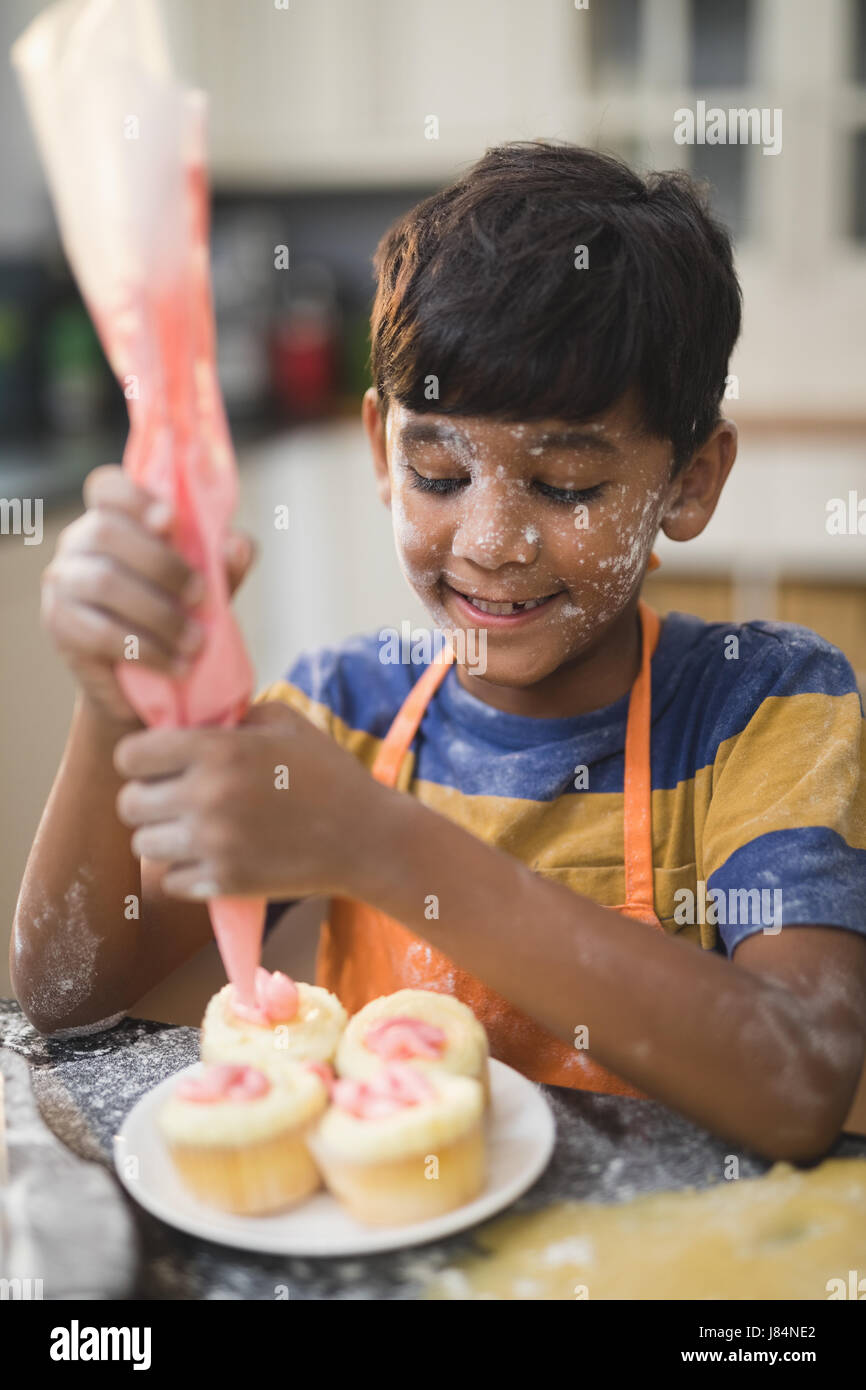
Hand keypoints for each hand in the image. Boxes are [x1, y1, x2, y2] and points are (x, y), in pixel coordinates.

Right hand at [41, 464, 255, 727]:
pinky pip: (100, 633)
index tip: (171, 520)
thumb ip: (223, 563)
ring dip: (160, 614)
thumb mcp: (208, 588)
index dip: (136, 497)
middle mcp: (79, 542)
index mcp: (113, 519)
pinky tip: (175, 664)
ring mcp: (63, 582)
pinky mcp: (60, 626)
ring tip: (195, 642)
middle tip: (200, 595)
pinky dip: (146, 649)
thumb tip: (236, 545)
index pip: (108, 487)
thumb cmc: (177, 618)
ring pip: (104, 582)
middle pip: (107, 531)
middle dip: (162, 564)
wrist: (148, 684)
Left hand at [113, 701, 380, 898]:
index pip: (129, 755)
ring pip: (144, 845)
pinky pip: (170, 881)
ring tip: (192, 829)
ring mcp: (213, 845)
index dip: (140, 758)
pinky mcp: (223, 883)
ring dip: (163, 837)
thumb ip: (230, 716)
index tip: (158, 763)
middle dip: (147, 799)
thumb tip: (186, 719)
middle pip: (128, 803)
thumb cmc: (326, 773)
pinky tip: (212, 857)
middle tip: (175, 798)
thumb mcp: (284, 722)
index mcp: (218, 750)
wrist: (366, 838)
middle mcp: (207, 797)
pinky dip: (185, 871)